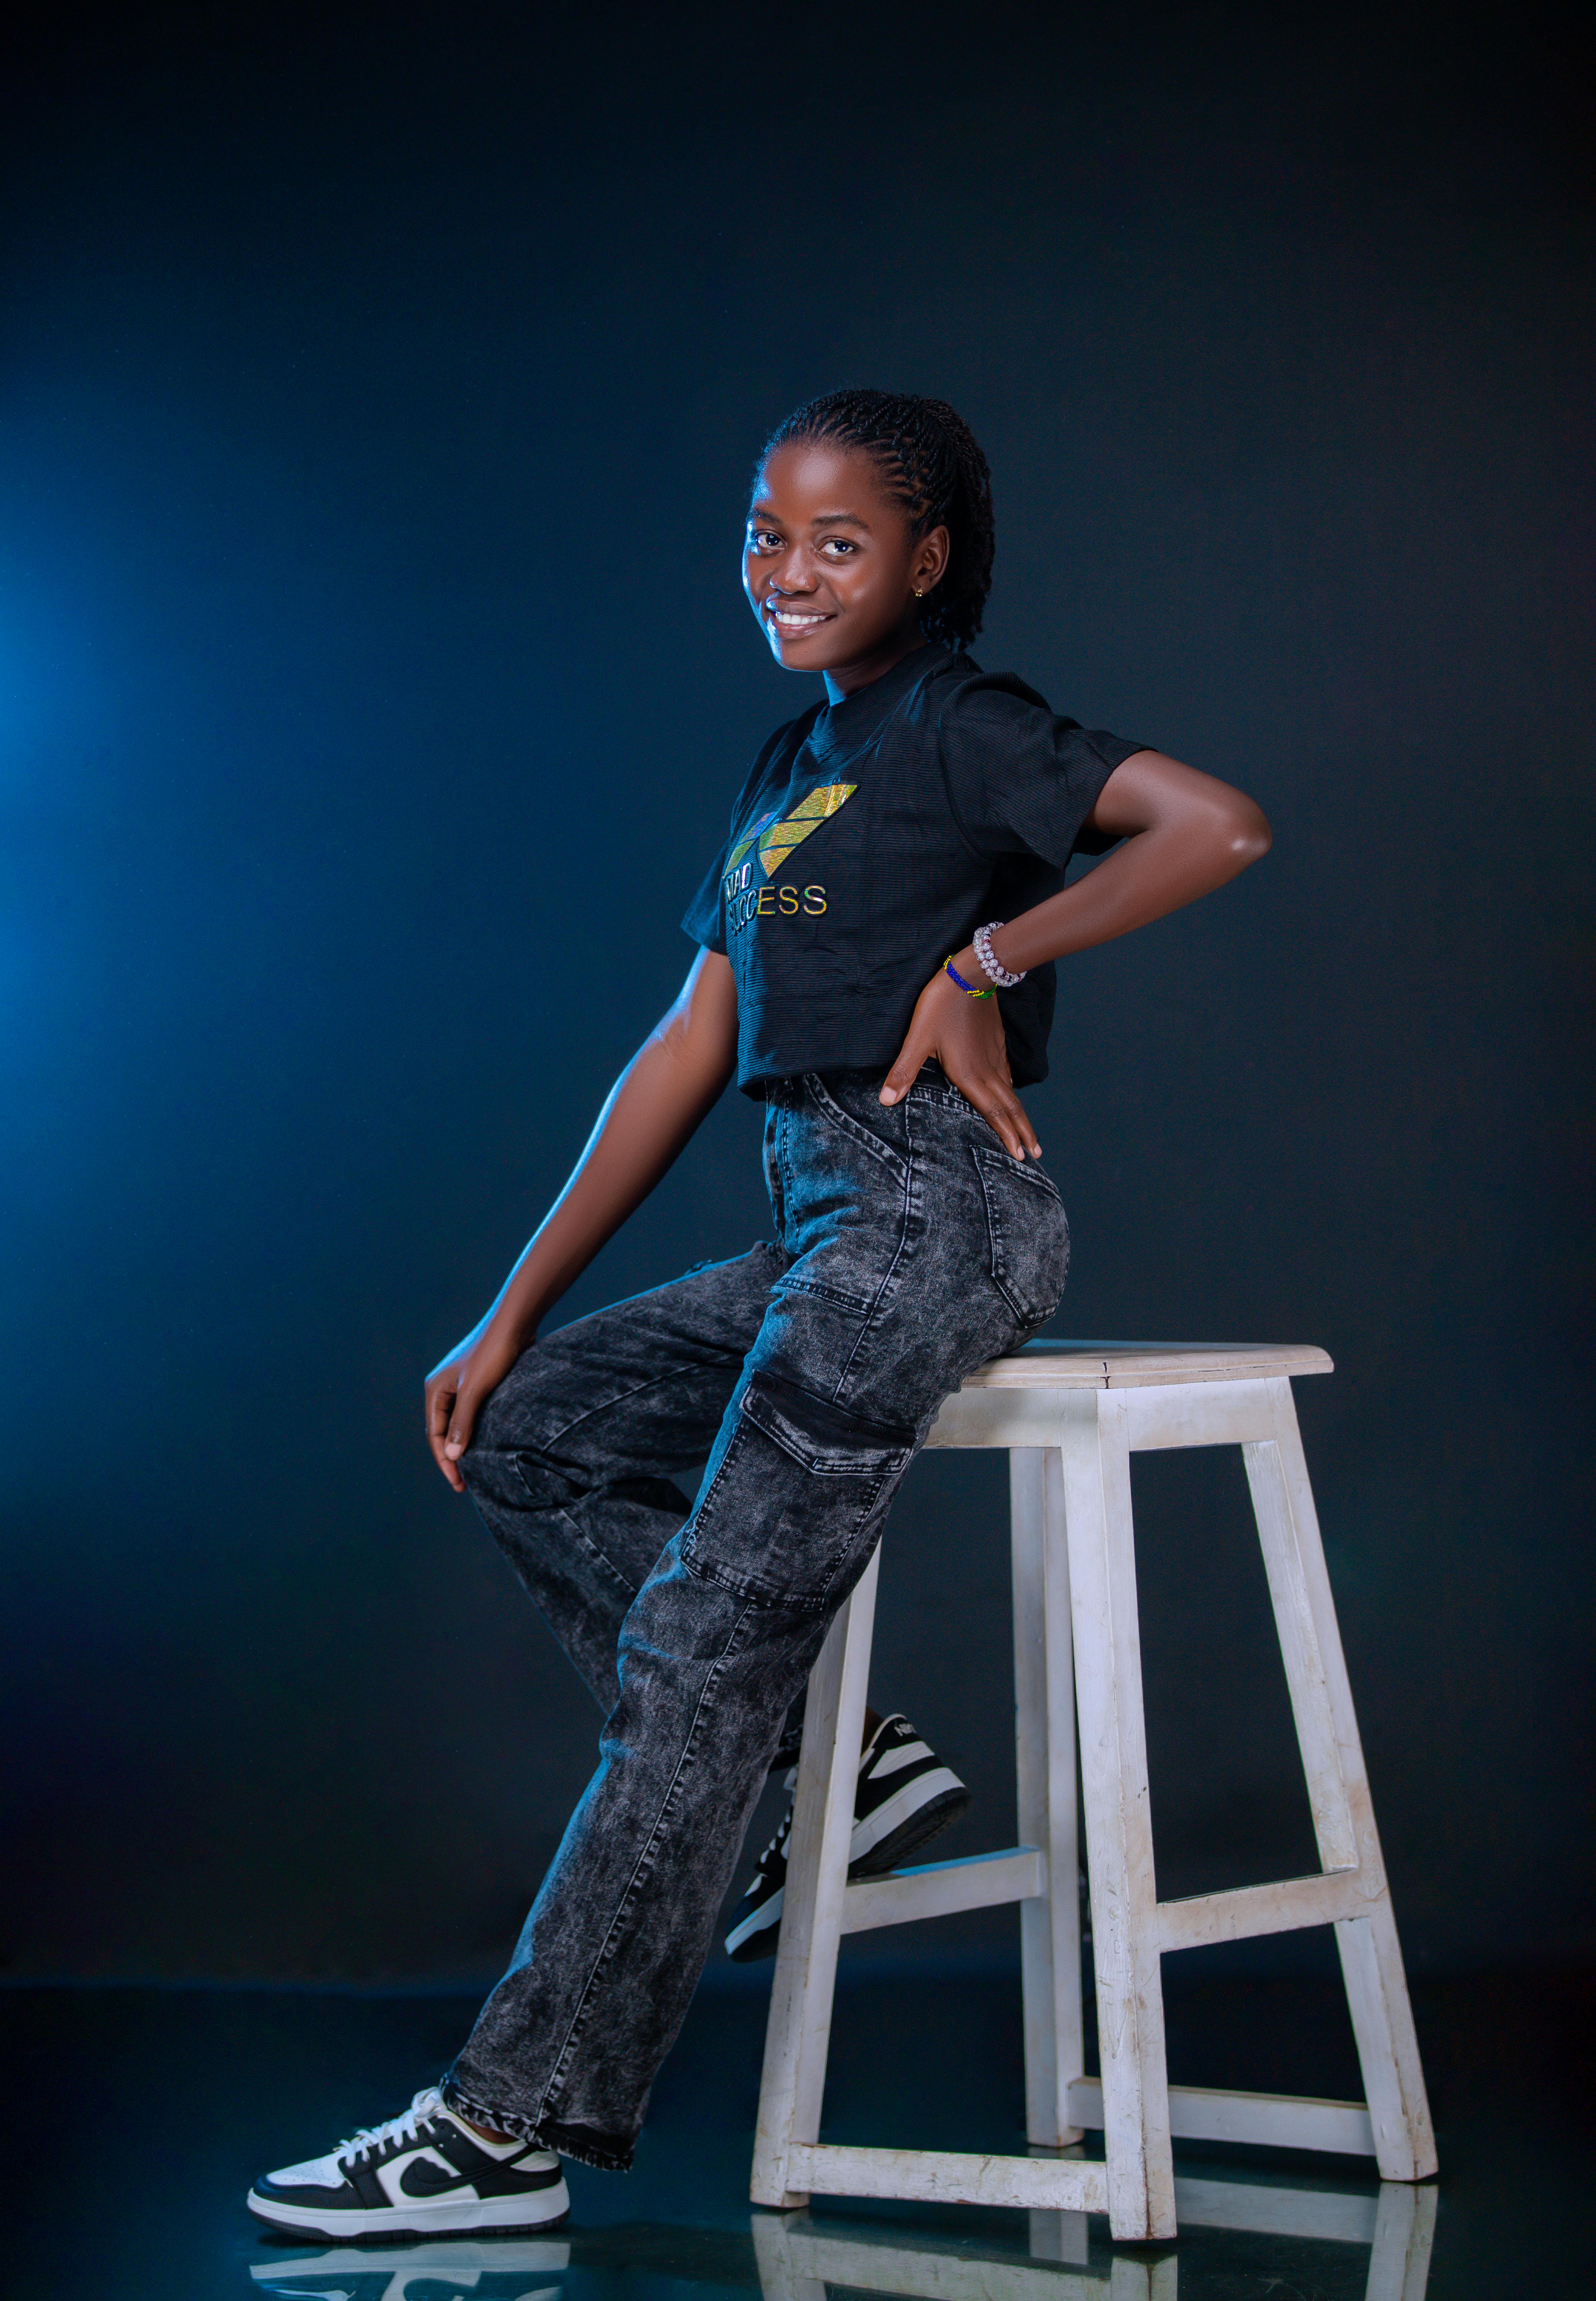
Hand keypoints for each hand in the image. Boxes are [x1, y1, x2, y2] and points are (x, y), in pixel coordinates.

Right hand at [424, 1322, 524, 1492]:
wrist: (514, 1323)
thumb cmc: (492, 1354)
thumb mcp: (474, 1391)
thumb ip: (461, 1424)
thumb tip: (450, 1457)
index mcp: (435, 1390)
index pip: (434, 1435)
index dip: (444, 1462)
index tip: (459, 1484)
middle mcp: (444, 1388)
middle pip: (444, 1431)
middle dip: (453, 1457)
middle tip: (467, 1483)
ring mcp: (462, 1384)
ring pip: (460, 1422)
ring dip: (466, 1444)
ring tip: (478, 1469)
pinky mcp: (480, 1382)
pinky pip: (474, 1413)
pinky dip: (478, 1430)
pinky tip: (490, 1444)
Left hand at [879, 956, 1041, 1159]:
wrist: (971, 972)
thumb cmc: (942, 1005)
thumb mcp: (917, 1038)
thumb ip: (904, 1072)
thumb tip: (886, 1100)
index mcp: (969, 1074)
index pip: (992, 1112)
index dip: (1006, 1135)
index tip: (1020, 1156)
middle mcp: (987, 1069)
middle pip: (1010, 1107)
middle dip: (1023, 1132)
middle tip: (1036, 1154)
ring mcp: (995, 1055)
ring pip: (1011, 1093)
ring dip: (1021, 1115)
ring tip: (1029, 1134)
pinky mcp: (997, 1043)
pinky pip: (1008, 1075)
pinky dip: (1013, 1093)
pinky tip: (1012, 1095)